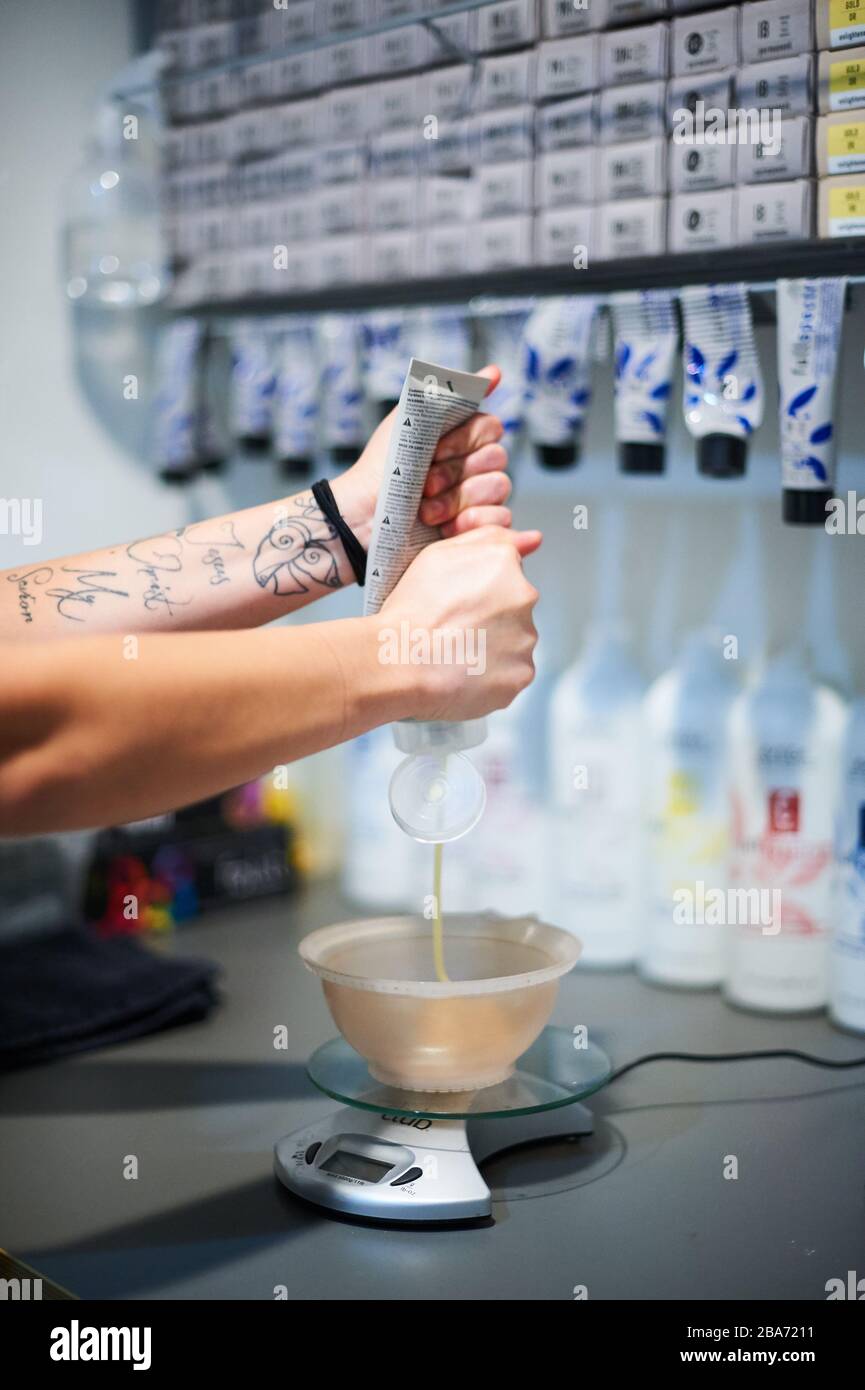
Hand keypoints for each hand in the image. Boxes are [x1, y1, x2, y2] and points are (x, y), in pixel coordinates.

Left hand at [330, 366, 512, 550]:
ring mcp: (478, 498)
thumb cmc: (383, 468)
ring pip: (499, 487)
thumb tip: (495, 372)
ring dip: (458, 499)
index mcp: (461, 437)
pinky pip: (501, 519)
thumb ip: (449, 393)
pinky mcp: (479, 529)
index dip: (463, 440)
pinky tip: (446, 529)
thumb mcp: (409, 421)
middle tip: (424, 485)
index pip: (491, 427)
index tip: (433, 450)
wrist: (364, 519)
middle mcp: (474, 465)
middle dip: (455, 473)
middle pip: (496, 458)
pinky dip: (473, 522)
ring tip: (425, 512)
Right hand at [374, 525, 541, 722]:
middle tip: (455, 628)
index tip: (460, 602)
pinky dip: (494, 675)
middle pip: (514, 607)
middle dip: (491, 617)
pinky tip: (467, 671)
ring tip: (458, 652)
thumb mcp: (439, 554)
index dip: (480, 590)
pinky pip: (512, 672)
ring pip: (515, 641)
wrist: (401, 661)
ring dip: (494, 646)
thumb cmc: (412, 611)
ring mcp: (525, 639)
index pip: (507, 574)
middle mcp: (524, 598)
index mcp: (505, 565)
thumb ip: (486, 538)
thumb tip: (527, 539)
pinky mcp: (521, 673)